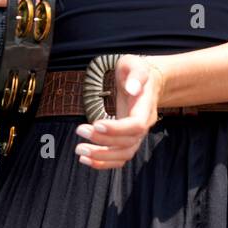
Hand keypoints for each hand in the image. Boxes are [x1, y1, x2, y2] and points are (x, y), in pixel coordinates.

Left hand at [73, 55, 165, 169]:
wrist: (147, 81)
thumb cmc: (136, 70)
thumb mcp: (135, 64)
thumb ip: (135, 74)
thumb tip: (132, 88)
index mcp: (146, 107)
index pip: (136, 125)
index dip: (117, 129)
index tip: (96, 124)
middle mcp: (144, 124)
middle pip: (128, 143)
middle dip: (103, 142)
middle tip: (80, 131)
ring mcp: (136, 133)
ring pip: (124, 154)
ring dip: (102, 156)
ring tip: (80, 150)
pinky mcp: (127, 138)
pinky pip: (119, 157)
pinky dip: (103, 162)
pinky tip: (86, 159)